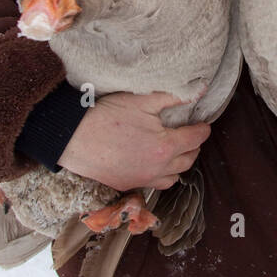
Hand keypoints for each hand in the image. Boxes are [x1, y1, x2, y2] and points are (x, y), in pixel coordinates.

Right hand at [57, 91, 210, 191]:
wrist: (73, 139)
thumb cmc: (106, 116)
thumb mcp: (142, 101)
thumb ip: (172, 97)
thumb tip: (198, 91)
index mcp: (166, 146)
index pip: (196, 138)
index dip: (202, 129)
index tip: (203, 124)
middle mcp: (159, 168)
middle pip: (189, 160)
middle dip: (193, 147)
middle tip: (190, 135)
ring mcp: (143, 180)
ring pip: (174, 177)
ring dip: (179, 165)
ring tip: (175, 151)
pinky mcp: (128, 185)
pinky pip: (154, 185)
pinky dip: (161, 175)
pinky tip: (154, 164)